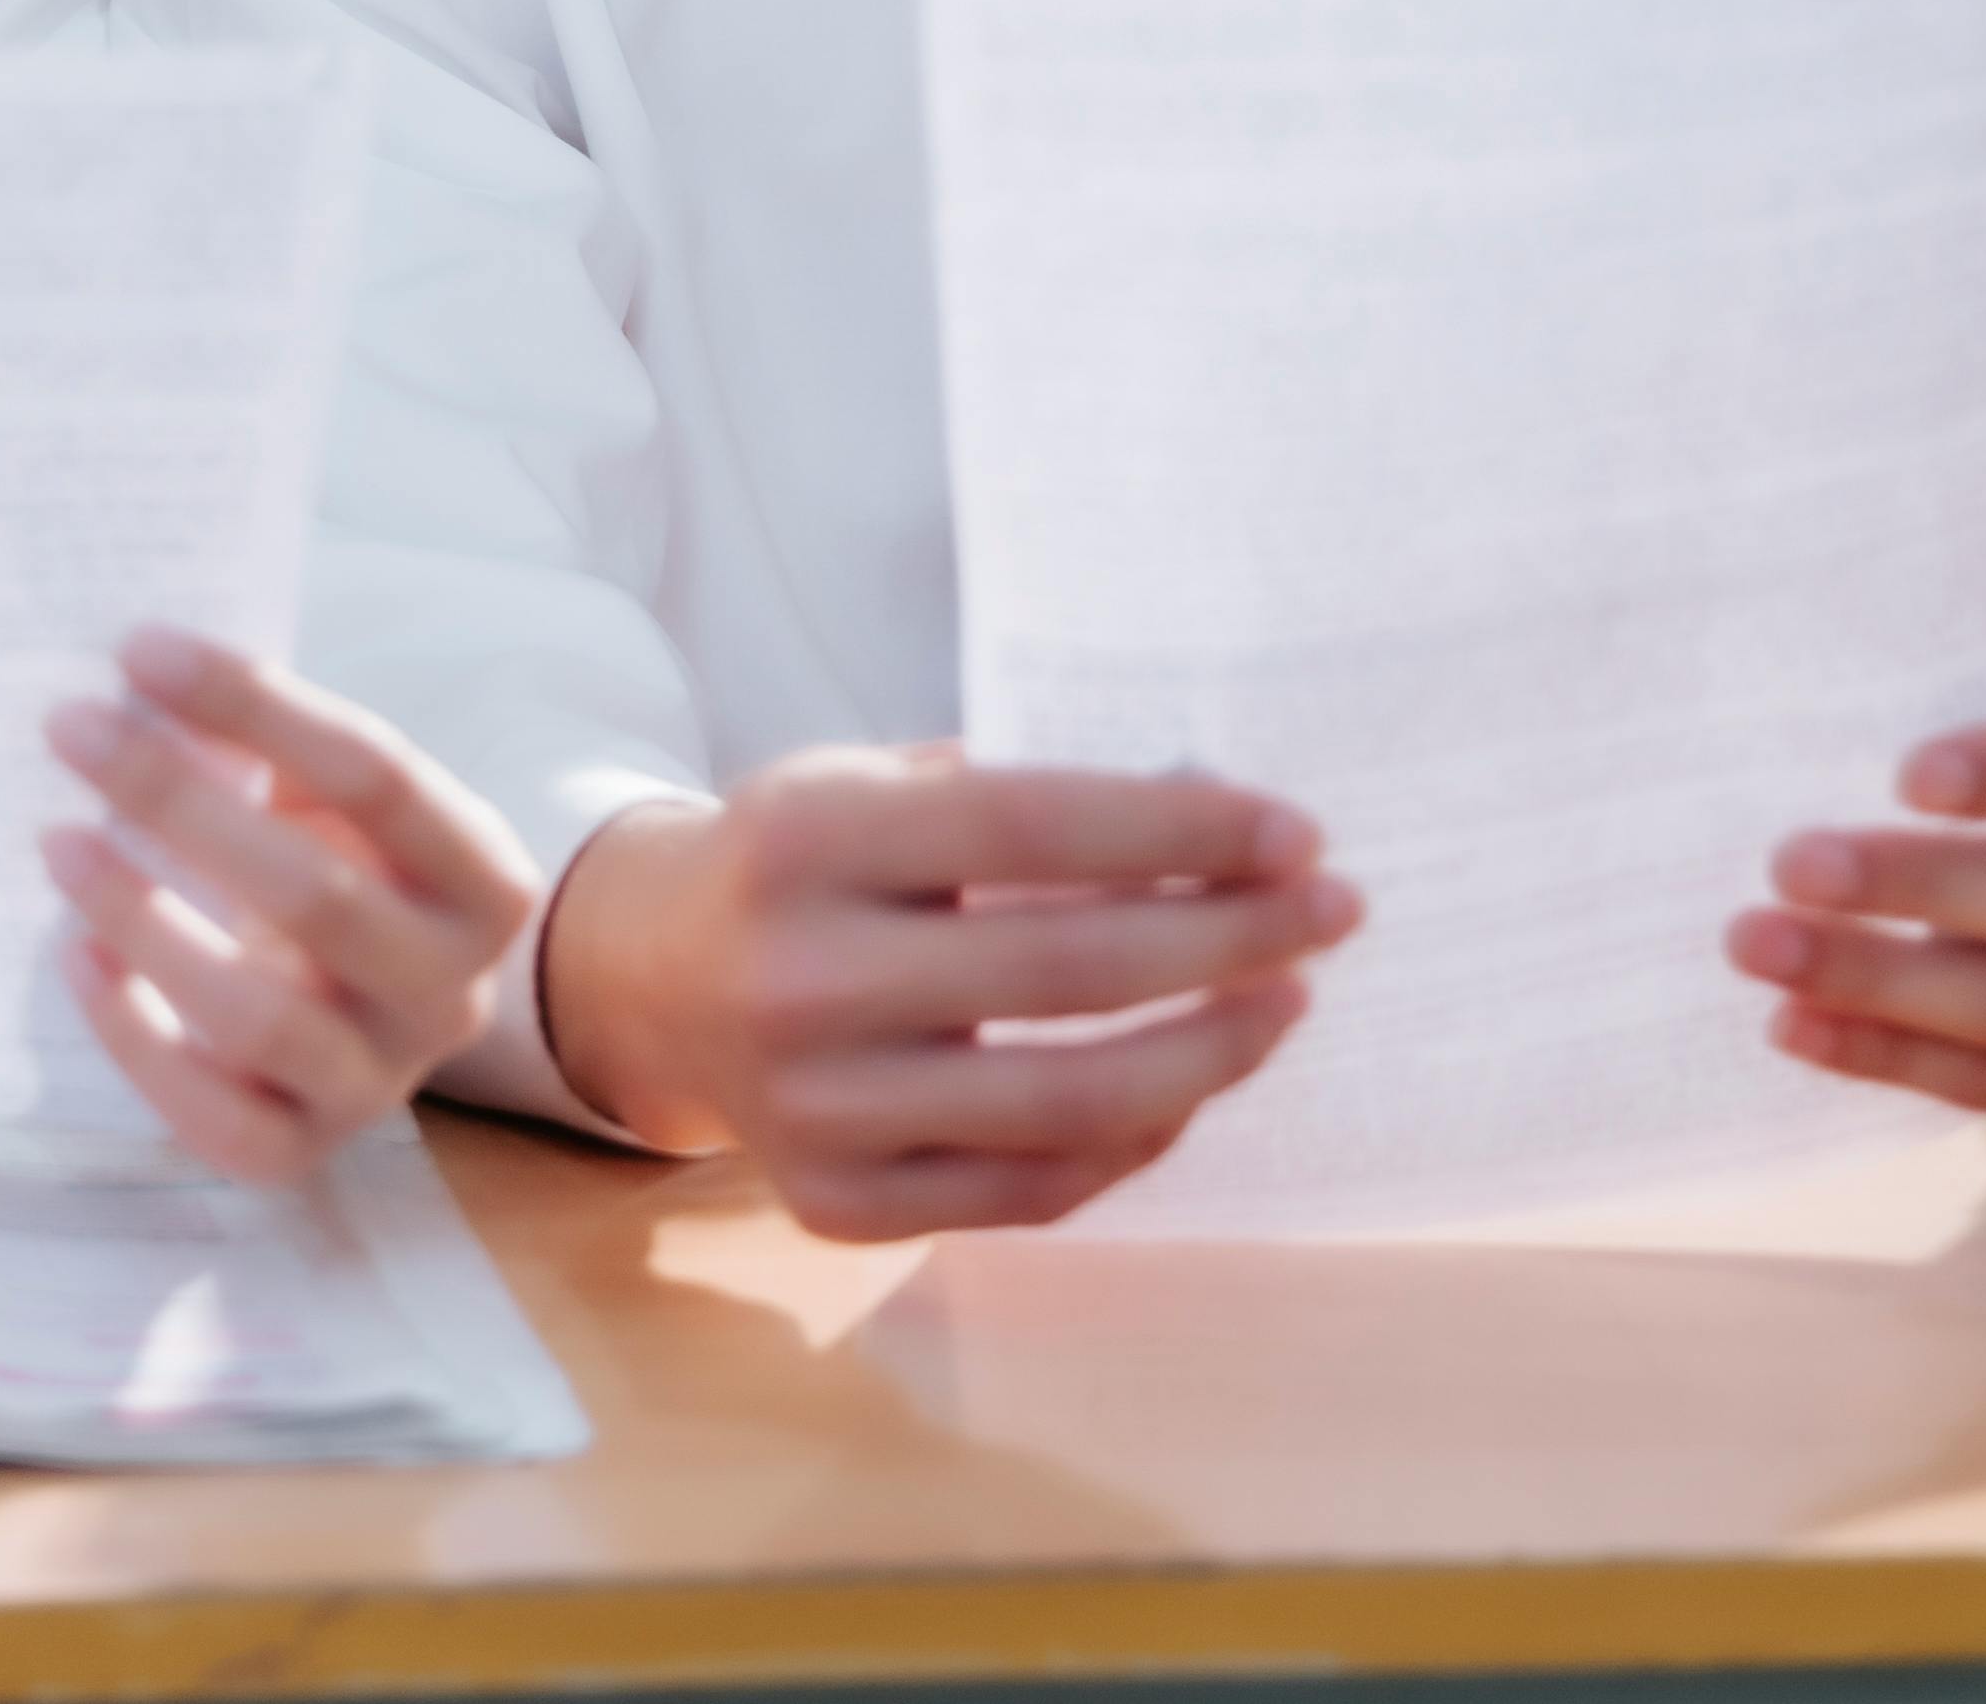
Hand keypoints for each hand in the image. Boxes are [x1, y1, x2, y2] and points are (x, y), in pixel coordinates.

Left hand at [39, 627, 539, 1184]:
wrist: (365, 1009)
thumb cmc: (333, 864)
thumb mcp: (328, 797)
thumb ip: (258, 743)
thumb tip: (136, 682)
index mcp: (485, 880)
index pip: (377, 777)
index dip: (256, 707)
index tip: (140, 651)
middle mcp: (450, 993)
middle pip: (315, 896)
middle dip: (178, 802)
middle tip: (71, 729)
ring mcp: (378, 1084)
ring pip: (258, 1018)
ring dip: (143, 920)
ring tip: (57, 842)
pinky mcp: (299, 1152)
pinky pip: (211, 1117)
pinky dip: (132, 1037)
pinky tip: (73, 954)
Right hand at [536, 744, 1358, 1239]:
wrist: (653, 978)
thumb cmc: (804, 860)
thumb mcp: (875, 783)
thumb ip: (1018, 800)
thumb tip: (1218, 829)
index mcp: (807, 837)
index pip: (1033, 829)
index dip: (1182, 833)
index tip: (1298, 834)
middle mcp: (799, 977)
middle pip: (1068, 968)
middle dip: (1232, 938)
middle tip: (1332, 912)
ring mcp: (814, 1108)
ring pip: (1068, 1101)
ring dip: (1211, 1051)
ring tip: (1285, 1001)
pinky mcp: (835, 1203)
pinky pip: (1032, 1188)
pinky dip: (1135, 1139)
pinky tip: (1191, 1083)